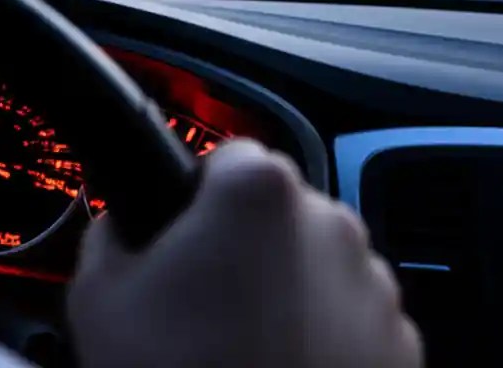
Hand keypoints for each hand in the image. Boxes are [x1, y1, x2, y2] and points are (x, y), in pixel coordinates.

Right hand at [67, 139, 421, 367]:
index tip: (182, 234)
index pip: (228, 154)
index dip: (196, 195)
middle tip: (201, 304)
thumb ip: (114, 232)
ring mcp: (377, 289)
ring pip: (319, 267)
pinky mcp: (403, 348)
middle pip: (279, 212)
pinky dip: (324, 339)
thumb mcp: (99, 294)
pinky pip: (354, 322)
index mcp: (258, 192)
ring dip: (287, 292)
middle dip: (246, 246)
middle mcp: (331, 225)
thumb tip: (126, 226)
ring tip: (239, 348)